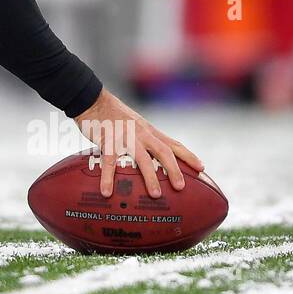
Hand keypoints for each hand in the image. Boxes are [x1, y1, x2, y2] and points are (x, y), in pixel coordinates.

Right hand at [74, 88, 204, 198]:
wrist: (91, 98)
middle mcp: (141, 133)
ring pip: (142, 157)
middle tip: (180, 187)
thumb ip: (143, 138)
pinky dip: (108, 177)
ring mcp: (125, 136)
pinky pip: (109, 161)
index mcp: (148, 131)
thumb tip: (150, 155)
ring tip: (155, 195)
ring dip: (150, 176)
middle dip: (174, 169)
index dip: (189, 156)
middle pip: (163, 151)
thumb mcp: (133, 124)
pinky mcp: (107, 139)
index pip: (173, 143)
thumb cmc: (111, 114)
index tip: (202, 168)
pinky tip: (107, 192)